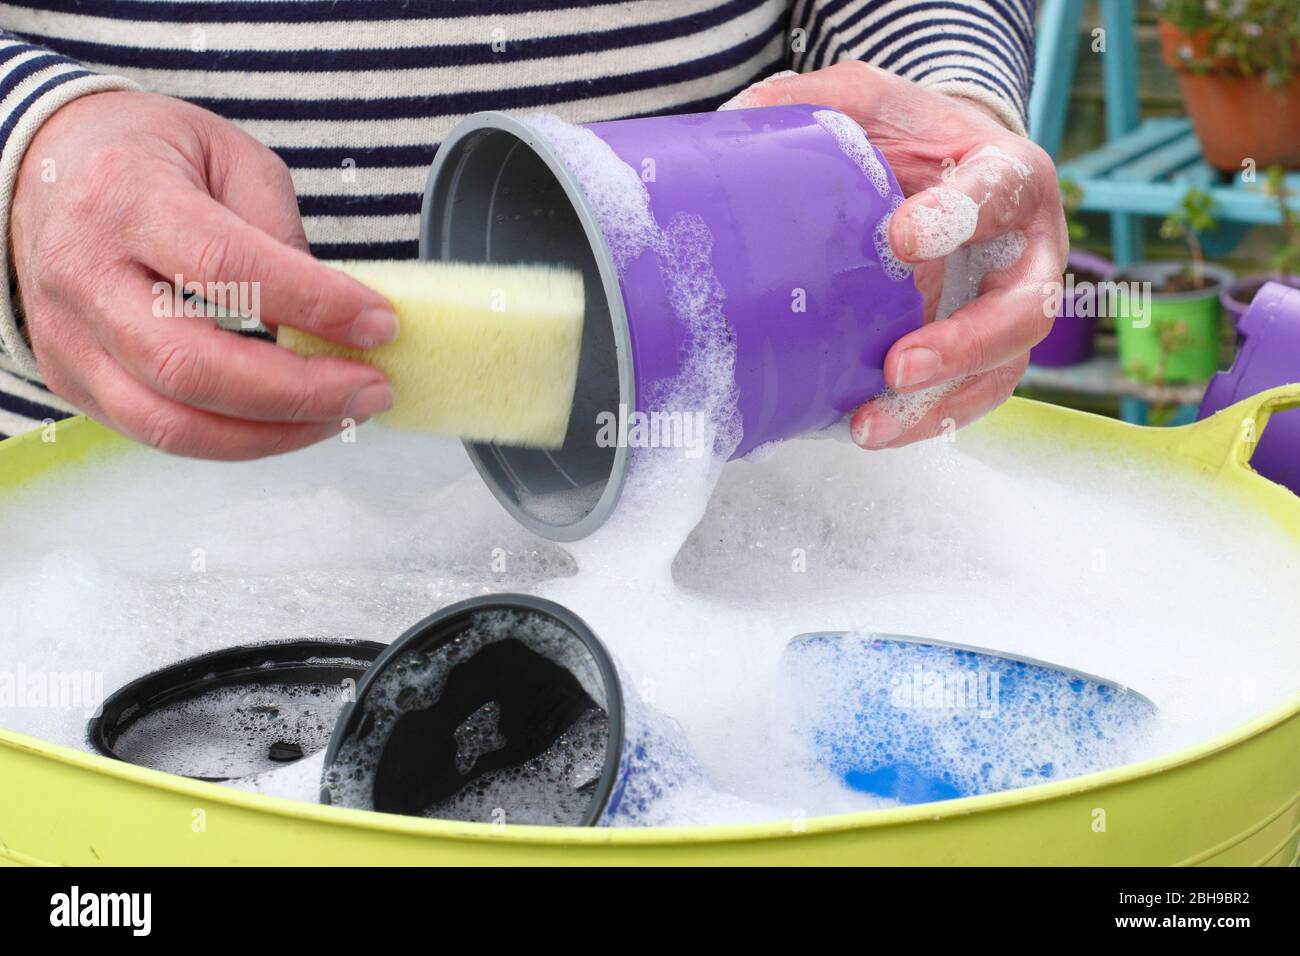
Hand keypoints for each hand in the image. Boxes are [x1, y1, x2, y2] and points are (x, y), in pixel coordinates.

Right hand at [10, 91, 396, 459]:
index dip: (312, 304)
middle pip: (192, 366)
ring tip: (343, 413)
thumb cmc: (147, 155)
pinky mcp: (72, 378)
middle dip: (300, 392)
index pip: (223, 267)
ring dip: (275, 433)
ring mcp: (69, 337)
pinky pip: (160, 434)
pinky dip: (239, 440)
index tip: (379, 323)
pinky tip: (293, 420)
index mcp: (123, 198)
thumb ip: (279, 230)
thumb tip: (335, 314)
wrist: (45, 166)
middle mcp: (82, 274)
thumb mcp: (226, 154)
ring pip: (172, 422)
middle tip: (373, 388)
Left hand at [728, 62, 1067, 447]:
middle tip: (899, 365)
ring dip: (938, 404)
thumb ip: (820, 103)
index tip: (898, 239)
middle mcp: (1030, 250)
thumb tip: (741, 123)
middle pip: (1025, 309)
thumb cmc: (911, 139)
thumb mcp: (869, 103)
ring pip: (1001, 370)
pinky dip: (923, 420)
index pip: (999, 195)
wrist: (944, 173)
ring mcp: (1013, 309)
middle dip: (965, 344)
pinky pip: (970, 399)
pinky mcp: (986, 352)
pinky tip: (867, 428)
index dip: (958, 219)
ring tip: (871, 425)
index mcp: (1010, 176)